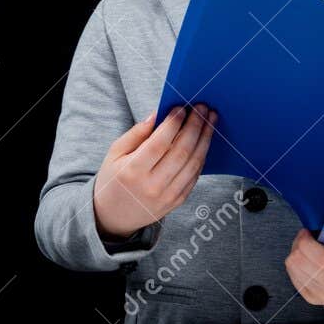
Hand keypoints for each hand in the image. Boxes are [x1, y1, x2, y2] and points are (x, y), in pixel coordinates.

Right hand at [92, 105, 216, 240]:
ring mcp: (167, 196)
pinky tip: (204, 140)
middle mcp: (152, 185)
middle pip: (181, 151)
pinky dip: (202, 155)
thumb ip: (136, 134)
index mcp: (132, 171)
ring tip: (210, 120)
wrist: (114, 216)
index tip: (181, 107)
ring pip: (193, 163)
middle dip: (195, 126)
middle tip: (202, 108)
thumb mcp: (114, 154)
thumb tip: (157, 114)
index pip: (159, 143)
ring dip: (205, 138)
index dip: (173, 123)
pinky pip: (195, 175)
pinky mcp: (177, 201)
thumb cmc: (113, 179)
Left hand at [285, 209, 323, 311]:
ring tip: (310, 247)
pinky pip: (292, 275)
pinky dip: (296, 264)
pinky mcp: (312, 298)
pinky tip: (309, 259)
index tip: (309, 231)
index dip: (308, 242)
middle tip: (309, 236)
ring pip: (293, 266)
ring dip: (297, 252)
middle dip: (300, 242)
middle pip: (301, 261)